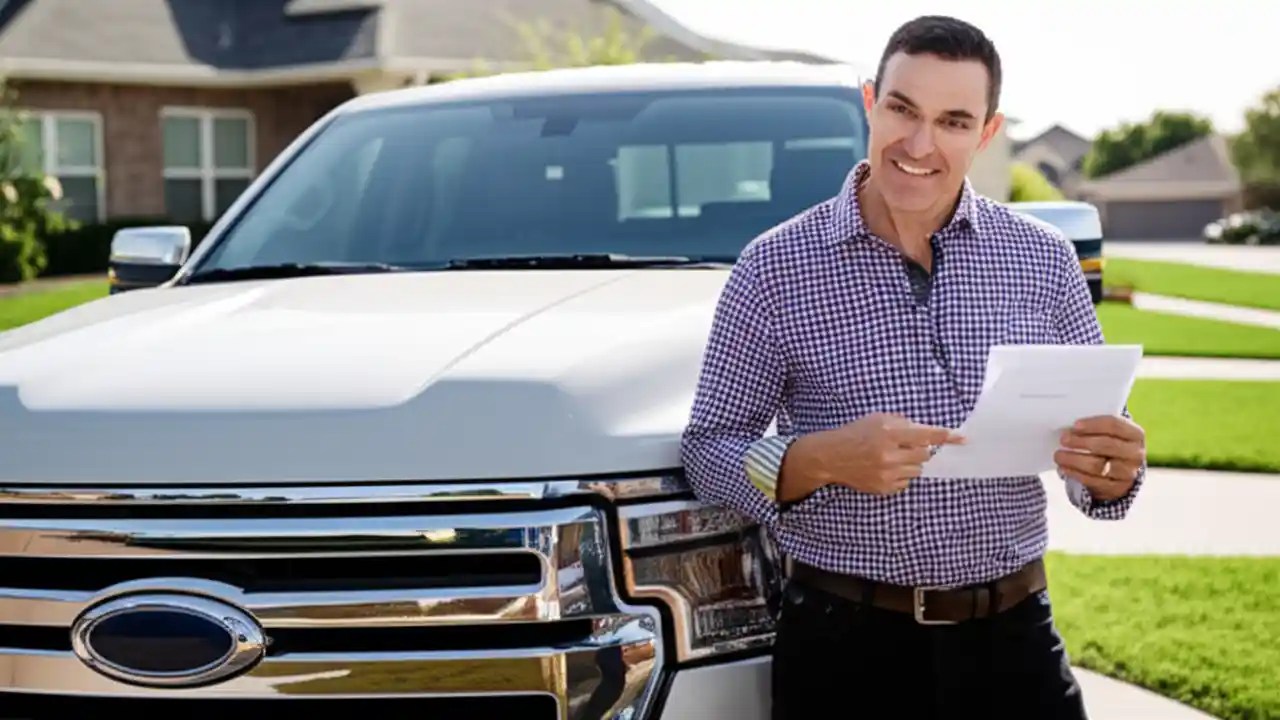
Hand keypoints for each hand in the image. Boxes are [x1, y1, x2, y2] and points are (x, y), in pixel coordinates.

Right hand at [779, 413, 963, 499]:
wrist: (832, 456)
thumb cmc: (856, 433)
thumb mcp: (878, 419)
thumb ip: (903, 423)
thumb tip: (927, 431)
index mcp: (889, 433)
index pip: (926, 435)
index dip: (945, 436)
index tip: (963, 438)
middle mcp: (889, 454)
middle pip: (925, 455)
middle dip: (919, 449)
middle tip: (903, 446)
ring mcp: (887, 474)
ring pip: (918, 470)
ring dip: (911, 463)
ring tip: (892, 457)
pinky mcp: (884, 488)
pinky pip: (906, 483)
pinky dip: (901, 476)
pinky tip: (885, 469)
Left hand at [1055, 415, 1145, 501]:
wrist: (1121, 469)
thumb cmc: (1109, 443)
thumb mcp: (1110, 432)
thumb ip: (1095, 426)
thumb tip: (1070, 426)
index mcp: (1136, 434)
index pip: (1115, 425)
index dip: (1093, 424)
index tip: (1075, 425)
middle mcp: (1135, 454)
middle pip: (1106, 445)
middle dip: (1081, 442)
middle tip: (1063, 439)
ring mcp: (1128, 473)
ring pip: (1097, 465)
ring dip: (1074, 459)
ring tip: (1059, 455)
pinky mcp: (1116, 488)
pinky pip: (1093, 481)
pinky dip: (1075, 473)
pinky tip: (1063, 468)